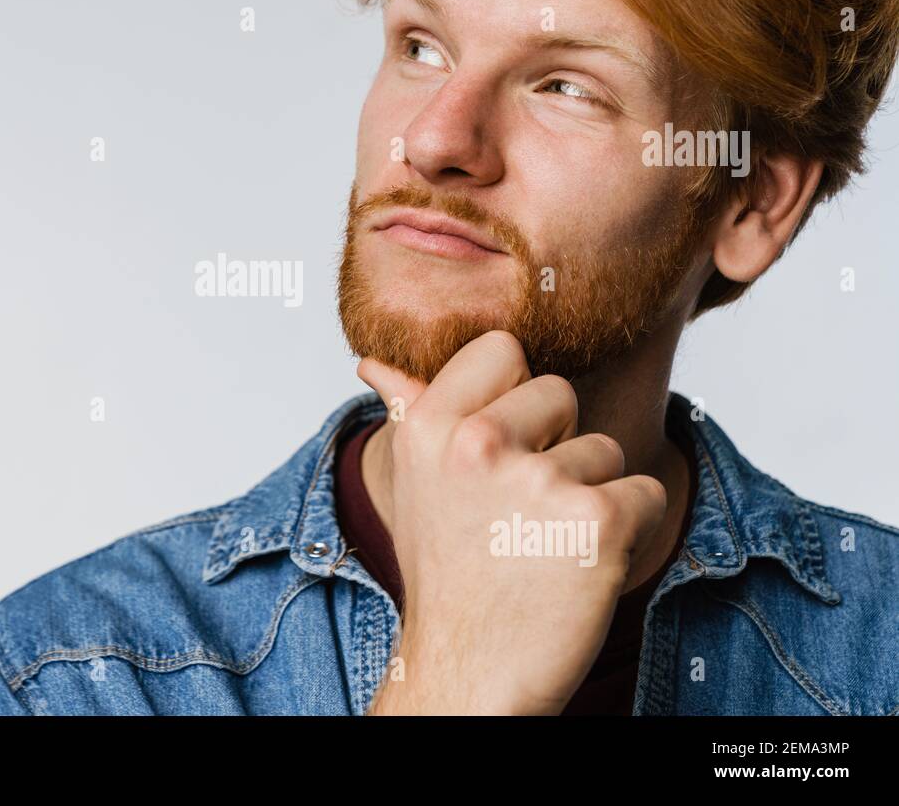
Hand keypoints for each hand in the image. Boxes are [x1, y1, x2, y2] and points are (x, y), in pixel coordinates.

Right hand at [358, 330, 667, 714]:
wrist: (469, 672)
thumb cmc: (447, 571)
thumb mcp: (414, 483)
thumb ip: (407, 411)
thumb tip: (374, 363)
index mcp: (430, 424)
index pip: (503, 348)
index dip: (510, 395)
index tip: (497, 448)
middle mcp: (477, 443)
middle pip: (560, 392)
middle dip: (554, 445)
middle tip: (517, 510)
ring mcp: (538, 482)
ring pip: (603, 449)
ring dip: (587, 495)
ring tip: (542, 544)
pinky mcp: (597, 523)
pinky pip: (647, 493)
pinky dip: (629, 530)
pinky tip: (581, 565)